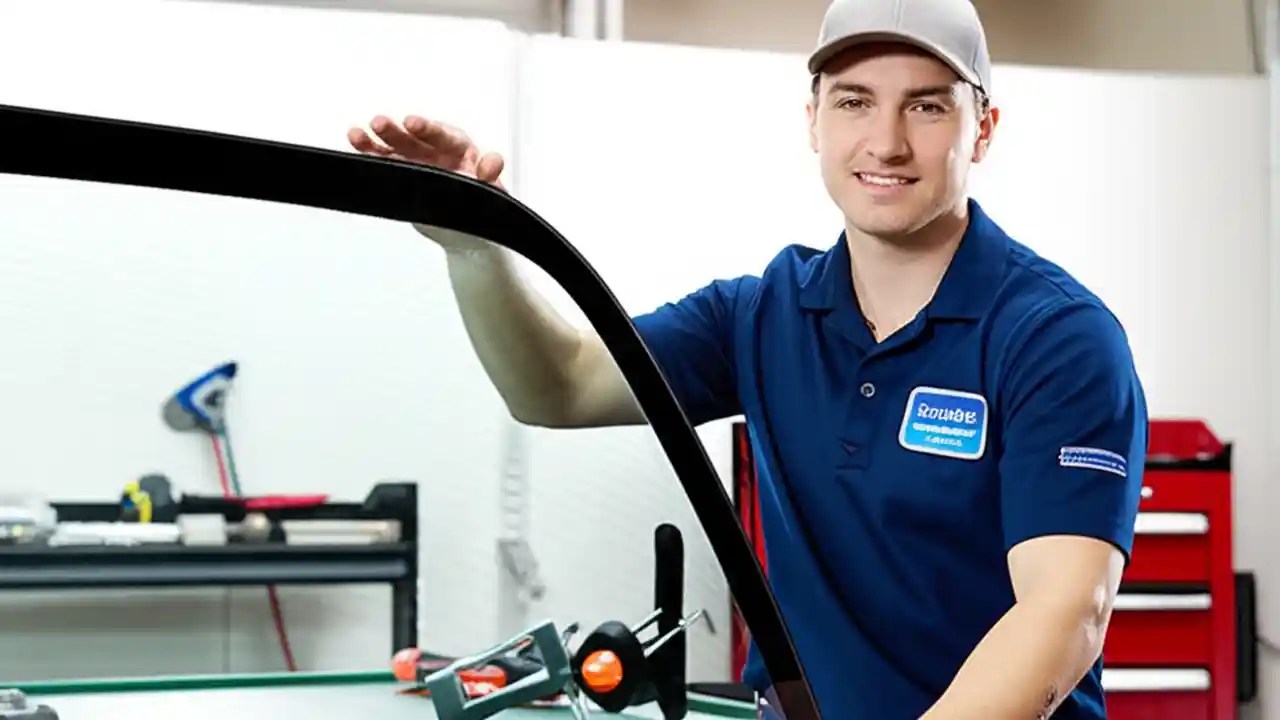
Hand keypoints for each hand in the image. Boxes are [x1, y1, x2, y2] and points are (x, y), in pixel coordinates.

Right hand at [348, 115, 506, 250]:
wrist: (471, 230)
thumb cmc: (483, 204)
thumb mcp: (492, 192)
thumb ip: (490, 175)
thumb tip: (493, 161)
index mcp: (461, 150)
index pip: (445, 136)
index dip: (428, 129)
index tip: (412, 124)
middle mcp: (438, 151)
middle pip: (416, 137)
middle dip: (398, 131)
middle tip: (381, 124)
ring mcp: (419, 160)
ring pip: (396, 145)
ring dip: (377, 139)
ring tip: (358, 133)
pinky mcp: (405, 172)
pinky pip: (385, 159)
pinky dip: (370, 152)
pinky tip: (356, 141)